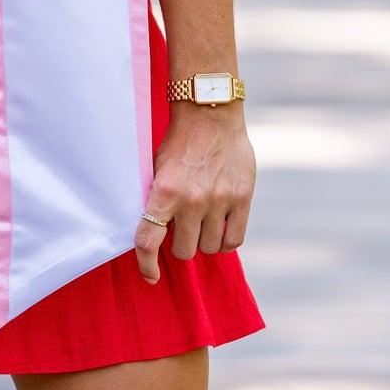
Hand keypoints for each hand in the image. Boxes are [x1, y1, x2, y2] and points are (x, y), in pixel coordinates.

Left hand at [134, 105, 255, 282]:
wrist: (210, 113)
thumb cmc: (180, 143)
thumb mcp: (158, 169)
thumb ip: (157, 202)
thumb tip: (150, 236)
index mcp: (165, 190)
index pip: (149, 241)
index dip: (146, 264)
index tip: (151, 276)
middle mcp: (192, 199)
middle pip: (184, 251)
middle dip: (181, 243)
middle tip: (183, 225)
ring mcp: (219, 199)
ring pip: (209, 248)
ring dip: (204, 239)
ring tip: (203, 219)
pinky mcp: (242, 198)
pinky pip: (233, 241)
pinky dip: (225, 239)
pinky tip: (220, 224)